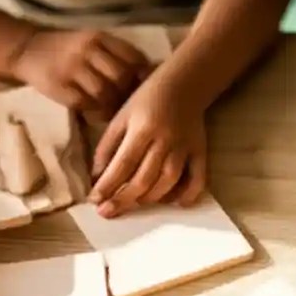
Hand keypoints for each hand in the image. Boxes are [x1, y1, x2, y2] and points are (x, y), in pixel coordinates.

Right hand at [12, 29, 149, 113]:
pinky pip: (84, 103)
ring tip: (113, 111)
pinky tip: (96, 114)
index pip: (133, 56)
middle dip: (128, 92)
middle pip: (121, 75)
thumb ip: (115, 54)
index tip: (147, 86)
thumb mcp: (92, 41)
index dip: (144, 74)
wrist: (28, 49)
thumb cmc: (67, 49)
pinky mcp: (58, 86)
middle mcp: (87, 49)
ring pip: (104, 91)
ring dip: (112, 105)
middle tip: (129, 104)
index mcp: (100, 37)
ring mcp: (72, 68)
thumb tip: (148, 74)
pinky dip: (94, 112)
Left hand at [88, 79, 206, 216]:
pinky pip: (198, 179)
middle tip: (107, 212)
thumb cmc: (147, 99)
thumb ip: (108, 146)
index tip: (94, 200)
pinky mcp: (200, 151)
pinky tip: (175, 203)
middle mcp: (165, 140)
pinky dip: (188, 195)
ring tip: (133, 204)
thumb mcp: (121, 116)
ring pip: (167, 182)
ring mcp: (184, 148)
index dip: (107, 185)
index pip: (123, 164)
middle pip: (144, 178)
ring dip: (148, 199)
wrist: (184, 83)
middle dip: (123, 199)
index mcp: (142, 128)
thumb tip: (97, 177)